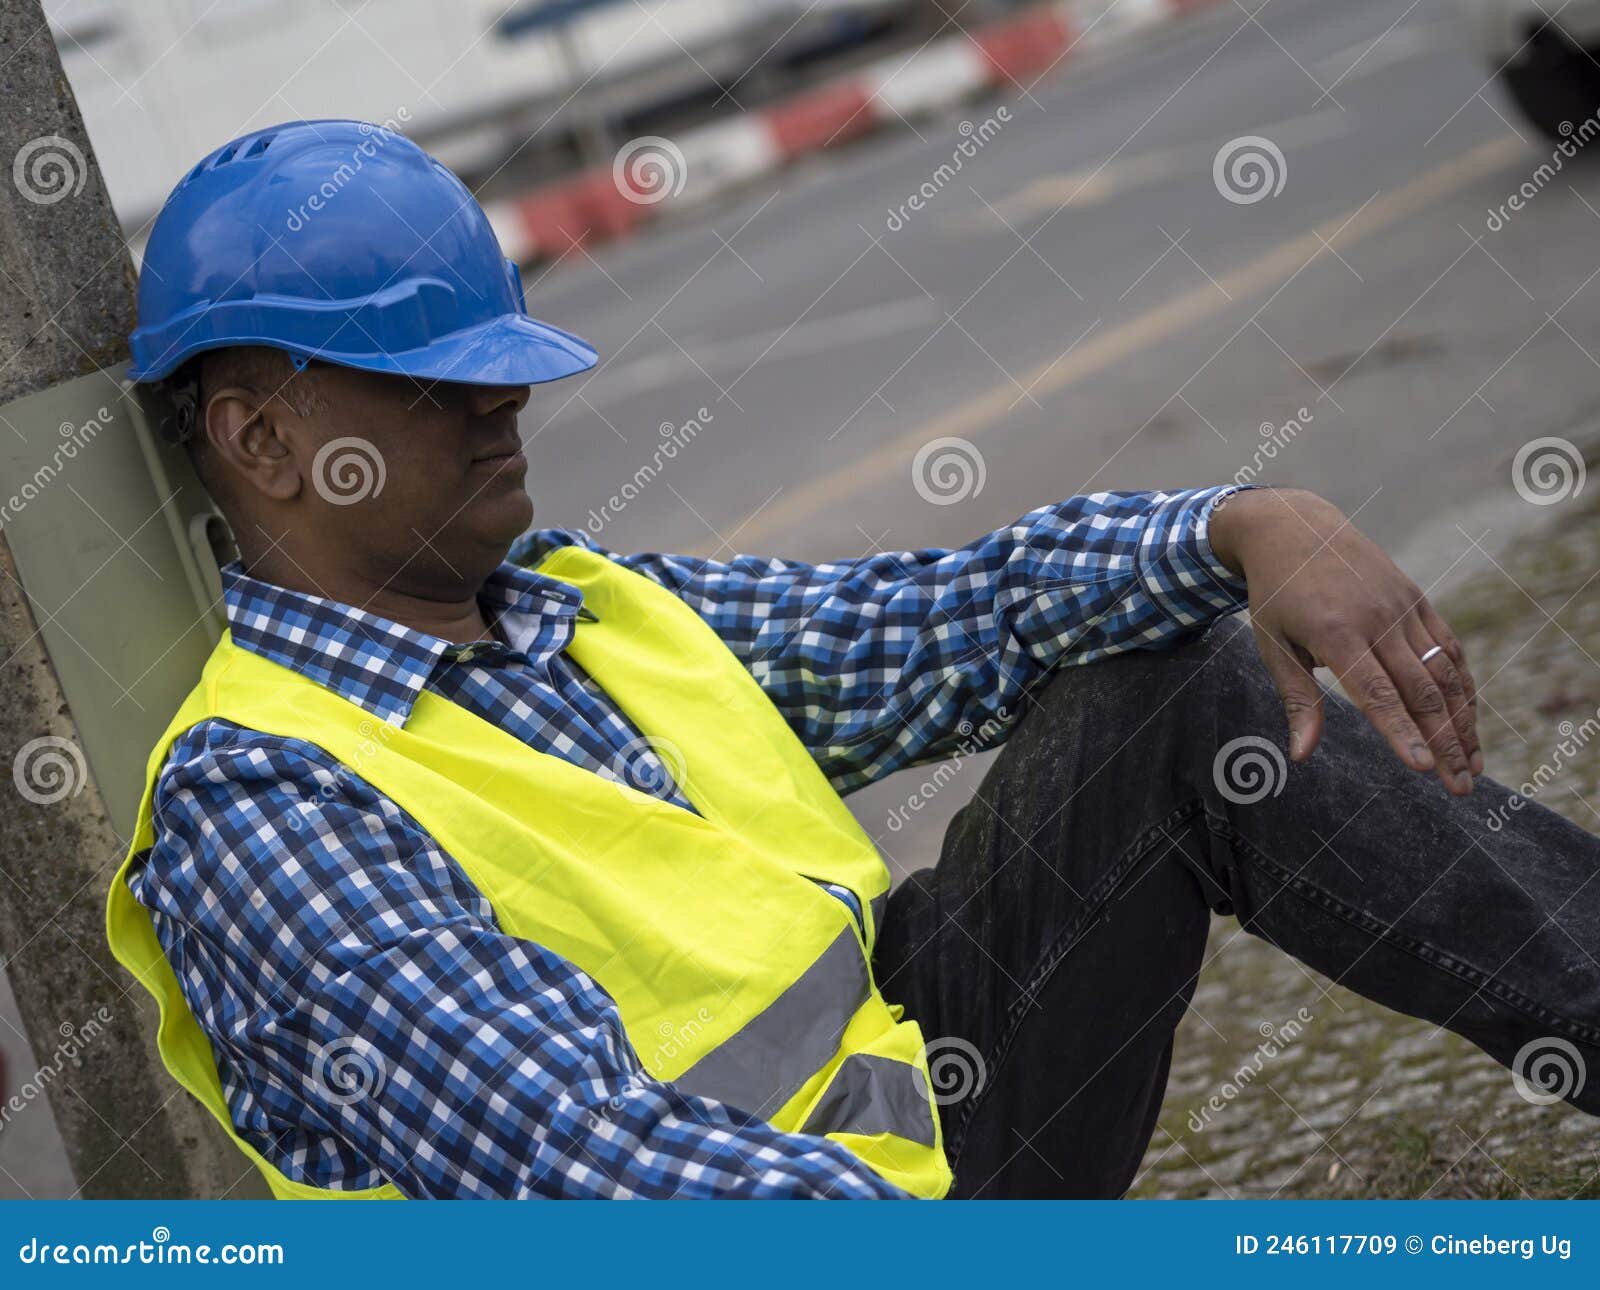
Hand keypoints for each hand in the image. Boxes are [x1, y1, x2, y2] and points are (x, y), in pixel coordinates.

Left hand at [1208, 487, 1480, 794]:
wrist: (1295, 526)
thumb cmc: (1276, 594)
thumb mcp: (1272, 645)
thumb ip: (1296, 699)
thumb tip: (1301, 755)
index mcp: (1336, 632)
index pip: (1376, 693)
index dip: (1400, 733)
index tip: (1421, 770)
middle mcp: (1378, 619)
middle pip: (1421, 691)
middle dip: (1443, 743)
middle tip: (1460, 789)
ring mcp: (1403, 607)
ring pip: (1445, 672)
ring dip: (1462, 723)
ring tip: (1472, 767)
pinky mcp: (1417, 600)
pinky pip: (1449, 648)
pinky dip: (1463, 687)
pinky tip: (1468, 722)